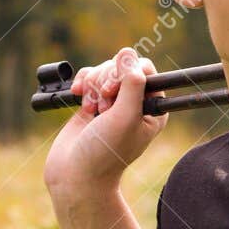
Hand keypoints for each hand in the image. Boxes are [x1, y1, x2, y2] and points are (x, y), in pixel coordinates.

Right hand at [42, 46, 167, 199]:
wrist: (75, 175)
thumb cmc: (105, 152)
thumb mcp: (125, 116)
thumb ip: (131, 84)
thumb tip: (128, 54)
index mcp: (153, 107)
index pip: (145, 70)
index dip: (126, 73)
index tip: (113, 92)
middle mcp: (136, 103)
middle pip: (122, 66)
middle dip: (107, 80)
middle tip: (103, 106)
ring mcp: (113, 101)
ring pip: (104, 70)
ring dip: (94, 85)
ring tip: (92, 109)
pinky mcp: (93, 101)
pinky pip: (90, 76)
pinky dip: (83, 83)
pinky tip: (78, 97)